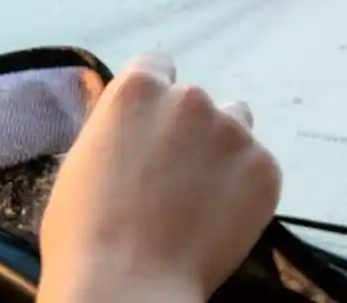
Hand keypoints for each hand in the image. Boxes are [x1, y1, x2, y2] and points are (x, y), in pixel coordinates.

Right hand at [38, 54, 280, 302]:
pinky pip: (257, 167)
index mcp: (136, 88)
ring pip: (235, 126)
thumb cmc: (85, 226)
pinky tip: (214, 216)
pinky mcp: (265, 170)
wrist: (128, 281)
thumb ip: (109, 123)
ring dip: (220, 149)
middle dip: (187, 128)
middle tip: (170, 173)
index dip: (154, 95)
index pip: (157, 64)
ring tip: (197, 194)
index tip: (151, 123)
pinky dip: (243, 187)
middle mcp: (188, 98)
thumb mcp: (81, 157)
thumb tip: (112, 104)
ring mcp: (232, 132)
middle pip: (197, 100)